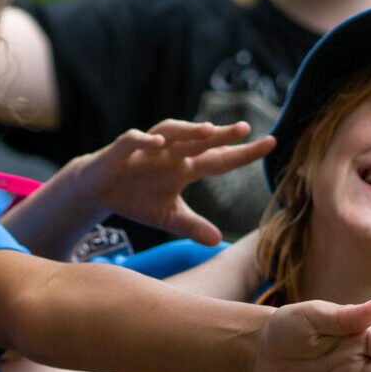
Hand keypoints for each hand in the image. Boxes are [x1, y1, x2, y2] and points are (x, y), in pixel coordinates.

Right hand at [68, 119, 272, 244]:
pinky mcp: (121, 150)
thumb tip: (219, 242)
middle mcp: (171, 153)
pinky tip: (157, 143)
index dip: (244, 153)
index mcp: (185, 168)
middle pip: (200, 140)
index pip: (220, 159)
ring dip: (187, 131)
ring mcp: (147, 149)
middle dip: (220, 134)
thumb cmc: (137, 198)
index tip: (272, 143)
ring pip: (170, 132)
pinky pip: (134, 140)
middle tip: (244, 129)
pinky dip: (145, 141)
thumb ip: (192, 226)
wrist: (98, 189)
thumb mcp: (167, 218)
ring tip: (207, 130)